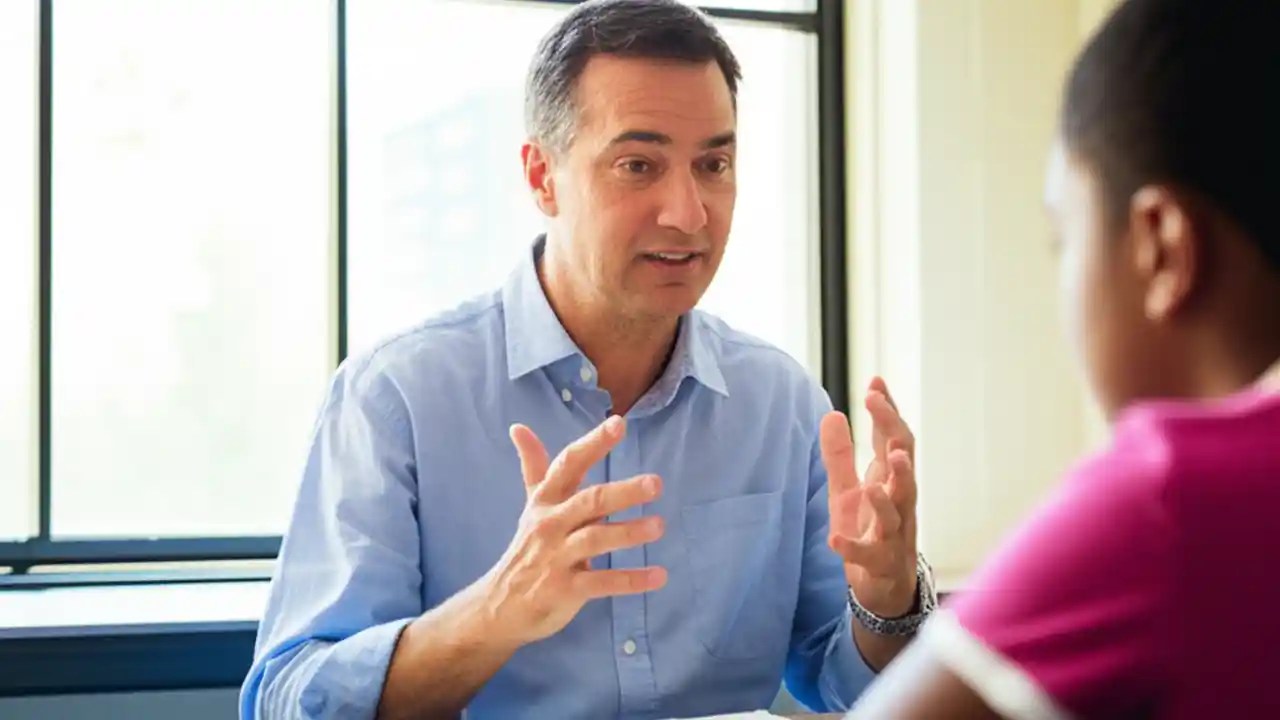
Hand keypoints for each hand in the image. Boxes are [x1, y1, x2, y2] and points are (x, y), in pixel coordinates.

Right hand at [480, 415, 666, 647]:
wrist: (499, 605)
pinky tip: (659, 576)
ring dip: (629, 532)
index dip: (593, 443)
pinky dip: (631, 580)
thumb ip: (534, 466)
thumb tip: (518, 427)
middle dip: (623, 492)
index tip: (618, 423)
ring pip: (596, 539)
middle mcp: (551, 524)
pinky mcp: (565, 590)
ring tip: (659, 525)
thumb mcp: (532, 505)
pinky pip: (602, 583)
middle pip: (590, 501)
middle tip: (656, 483)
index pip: (569, 464)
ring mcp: (557, 558)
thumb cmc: (527, 548)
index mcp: (546, 500)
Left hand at [822, 377, 918, 616]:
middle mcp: (898, 502)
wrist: (884, 587)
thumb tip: (833, 414)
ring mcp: (892, 533)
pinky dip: (852, 547)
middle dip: (892, 432)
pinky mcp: (879, 563)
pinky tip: (836, 540)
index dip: (886, 411)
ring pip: (898, 509)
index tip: (875, 382)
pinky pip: (868, 554)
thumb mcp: (847, 489)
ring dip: (889, 488)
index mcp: (889, 481)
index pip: (894, 439)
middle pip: (903, 463)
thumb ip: (840, 454)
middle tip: (877, 405)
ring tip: (881, 468)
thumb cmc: (869, 531)